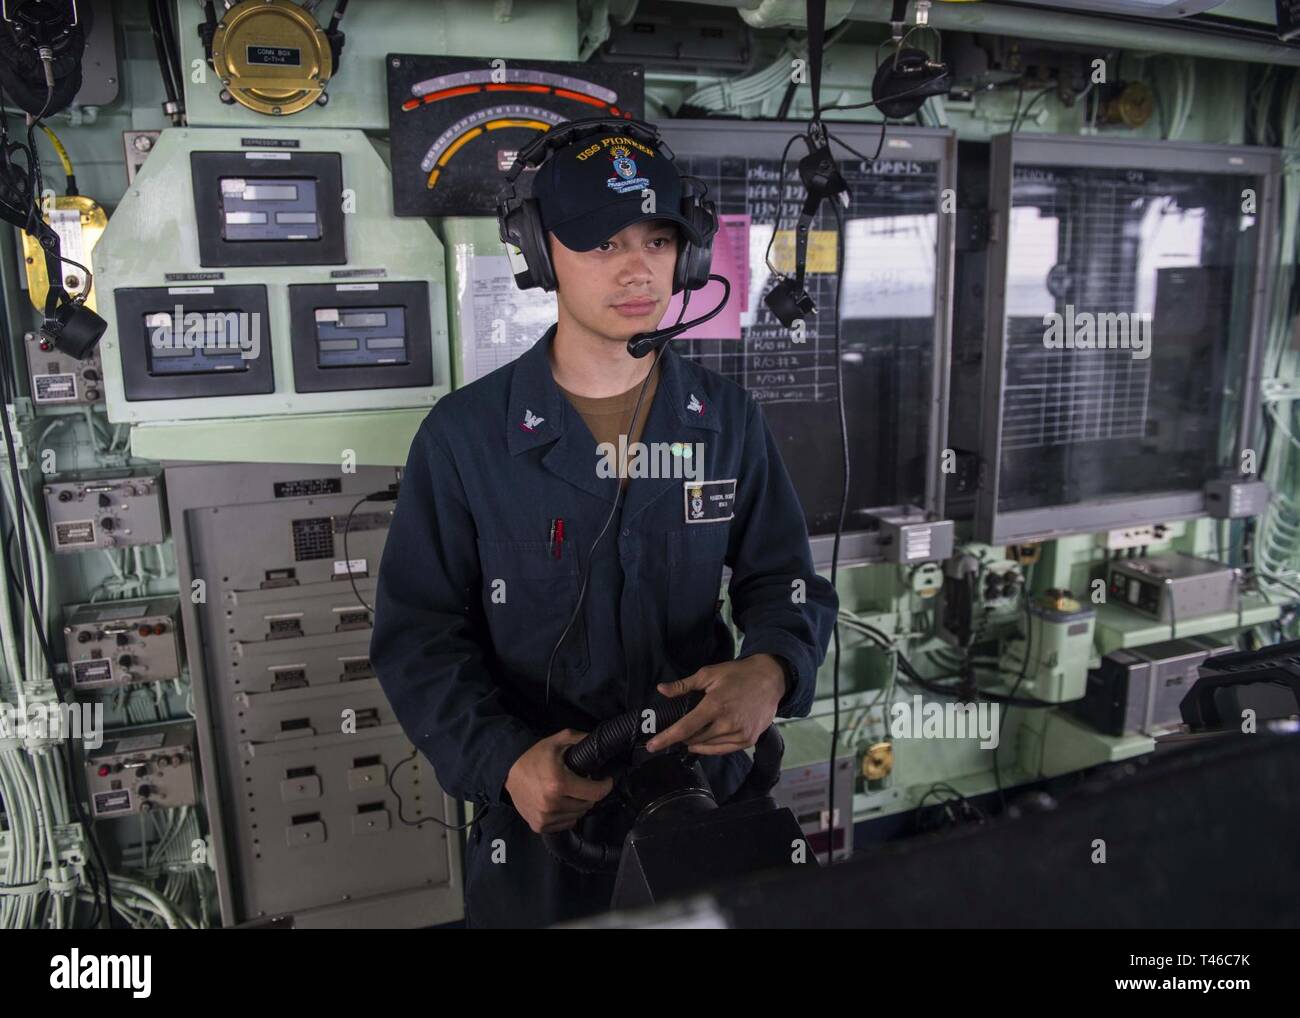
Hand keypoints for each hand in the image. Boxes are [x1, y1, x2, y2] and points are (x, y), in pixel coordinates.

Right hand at [504, 729, 613, 833]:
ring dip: (578, 804)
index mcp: (559, 783)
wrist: (508, 770)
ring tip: (570, 792)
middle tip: (582, 783)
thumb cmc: (534, 756)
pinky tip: (561, 802)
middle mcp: (551, 804)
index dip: (605, 785)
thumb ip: (580, 739)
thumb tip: (600, 742)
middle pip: (588, 805)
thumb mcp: (558, 741)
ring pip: (578, 815)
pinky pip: (565, 824)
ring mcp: (545, 817)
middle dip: (590, 793)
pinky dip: (567, 815)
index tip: (605, 780)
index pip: (596, 793)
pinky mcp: (539, 825)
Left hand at [646, 654, 786, 755]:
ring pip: (708, 746)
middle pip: (695, 739)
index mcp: (715, 705)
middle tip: (677, 730)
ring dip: (696, 742)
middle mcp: (727, 723)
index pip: (685, 727)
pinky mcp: (748, 740)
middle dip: (682, 737)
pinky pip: (723, 750)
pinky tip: (704, 741)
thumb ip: (684, 685)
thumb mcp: (709, 674)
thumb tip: (661, 690)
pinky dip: (710, 747)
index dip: (666, 738)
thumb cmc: (738, 674)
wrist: (770, 679)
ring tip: (691, 734)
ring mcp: (739, 733)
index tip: (652, 746)